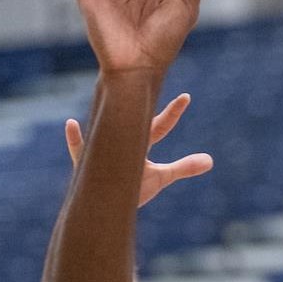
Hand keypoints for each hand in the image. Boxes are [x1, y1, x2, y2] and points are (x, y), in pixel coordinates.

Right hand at [66, 92, 213, 206]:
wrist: (107, 203)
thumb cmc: (134, 187)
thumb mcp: (161, 178)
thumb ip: (184, 167)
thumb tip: (211, 161)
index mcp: (141, 142)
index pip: (160, 125)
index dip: (173, 112)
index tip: (186, 97)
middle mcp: (122, 140)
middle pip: (133, 119)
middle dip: (141, 102)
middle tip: (148, 78)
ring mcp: (104, 149)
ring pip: (105, 129)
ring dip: (106, 116)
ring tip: (107, 95)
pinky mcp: (86, 162)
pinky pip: (79, 150)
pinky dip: (74, 139)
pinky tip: (71, 124)